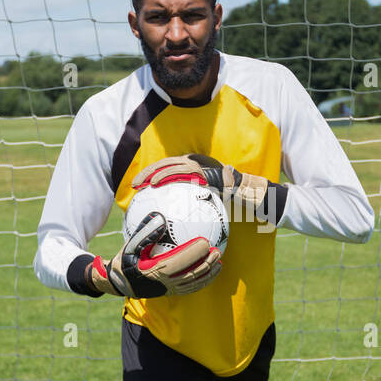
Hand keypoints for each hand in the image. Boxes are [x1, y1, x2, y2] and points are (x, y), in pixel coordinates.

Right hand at [87, 211, 221, 297]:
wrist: (121, 281)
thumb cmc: (126, 259)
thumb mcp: (131, 245)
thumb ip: (146, 232)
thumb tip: (160, 217)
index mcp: (156, 270)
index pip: (180, 261)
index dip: (195, 252)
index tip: (205, 241)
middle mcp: (165, 282)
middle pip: (192, 274)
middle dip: (207, 263)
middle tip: (217, 250)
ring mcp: (170, 290)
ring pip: (194, 283)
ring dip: (209, 273)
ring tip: (219, 261)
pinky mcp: (172, 292)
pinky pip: (192, 288)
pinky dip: (204, 281)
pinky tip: (211, 272)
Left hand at [131, 153, 268, 211]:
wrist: (245, 193)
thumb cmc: (227, 200)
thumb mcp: (206, 201)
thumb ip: (192, 202)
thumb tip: (174, 217)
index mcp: (192, 169)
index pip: (168, 168)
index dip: (152, 174)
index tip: (139, 186)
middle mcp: (194, 163)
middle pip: (165, 164)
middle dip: (148, 172)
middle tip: (135, 185)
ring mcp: (198, 165)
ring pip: (171, 165)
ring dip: (154, 172)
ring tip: (142, 183)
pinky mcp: (202, 169)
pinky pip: (181, 171)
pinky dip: (167, 175)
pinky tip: (156, 183)